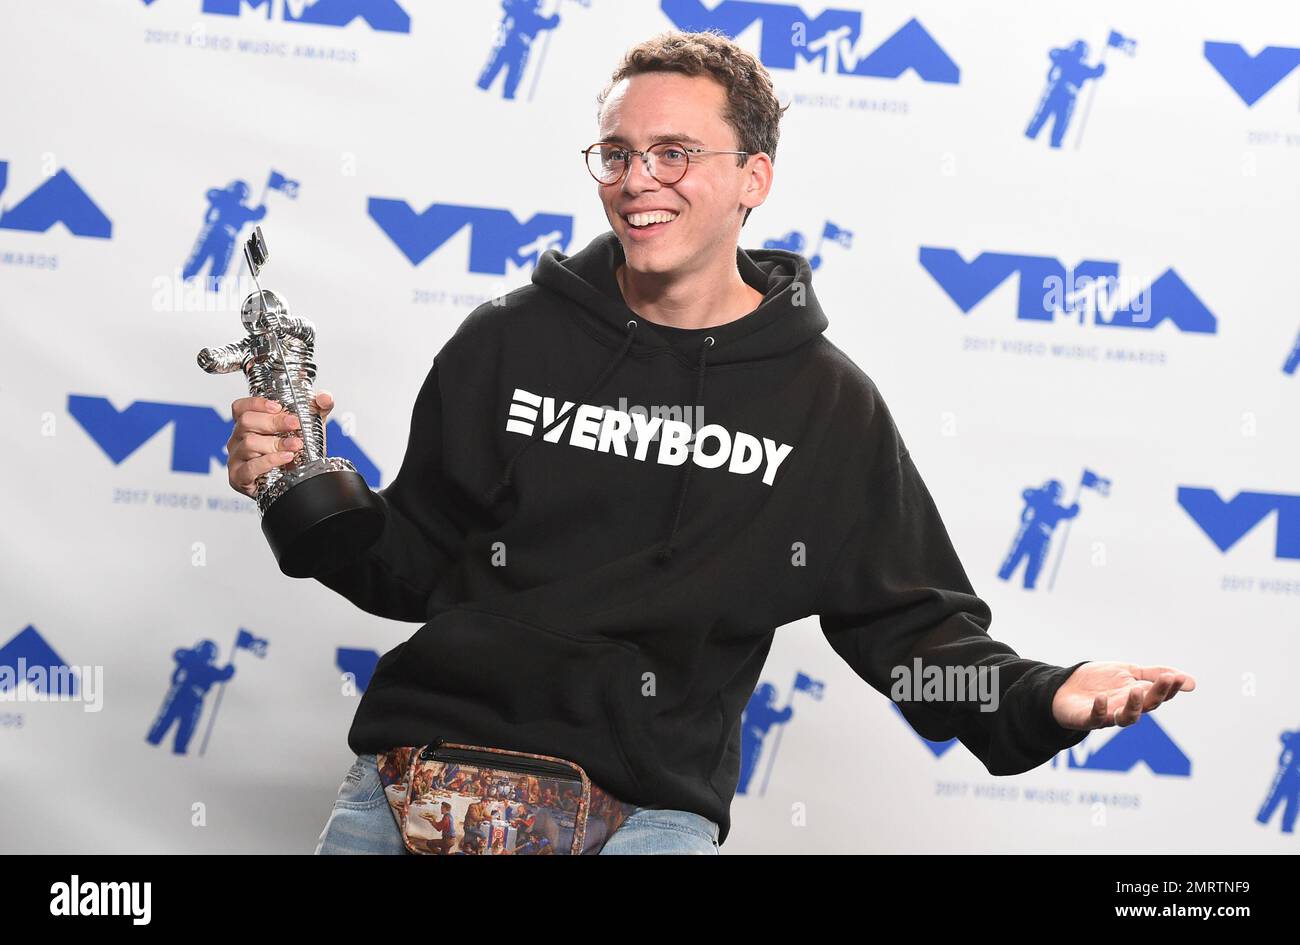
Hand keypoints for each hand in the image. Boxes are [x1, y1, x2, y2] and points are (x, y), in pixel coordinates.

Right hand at [226, 390, 333, 498]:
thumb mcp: (310, 426)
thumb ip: (319, 408)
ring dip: (276, 443)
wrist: (297, 482)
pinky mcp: (239, 478)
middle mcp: (238, 439)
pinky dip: (270, 461)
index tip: (278, 406)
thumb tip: (324, 397)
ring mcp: (237, 459)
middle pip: (246, 422)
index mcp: (249, 425)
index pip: (241, 407)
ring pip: (249, 444)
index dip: (256, 403)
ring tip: (296, 445)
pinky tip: (286, 458)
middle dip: (273, 421)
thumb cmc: (296, 453)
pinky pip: (250, 467)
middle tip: (295, 424)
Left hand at [1052, 662, 1194, 730]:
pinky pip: (1095, 719)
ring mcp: (1107, 716)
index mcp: (1138, 698)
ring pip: (1125, 719)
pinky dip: (1100, 711)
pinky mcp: (1086, 719)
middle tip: (1166, 679)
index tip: (1177, 677)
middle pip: (1146, 706)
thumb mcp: (1129, 672)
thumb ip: (1155, 676)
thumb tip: (1191, 682)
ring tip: (1136, 690)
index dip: (1169, 688)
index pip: (1158, 695)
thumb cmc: (1100, 682)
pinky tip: (1101, 699)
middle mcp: (1126, 709)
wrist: (1066, 687)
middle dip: (1157, 693)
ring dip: (1133, 706)